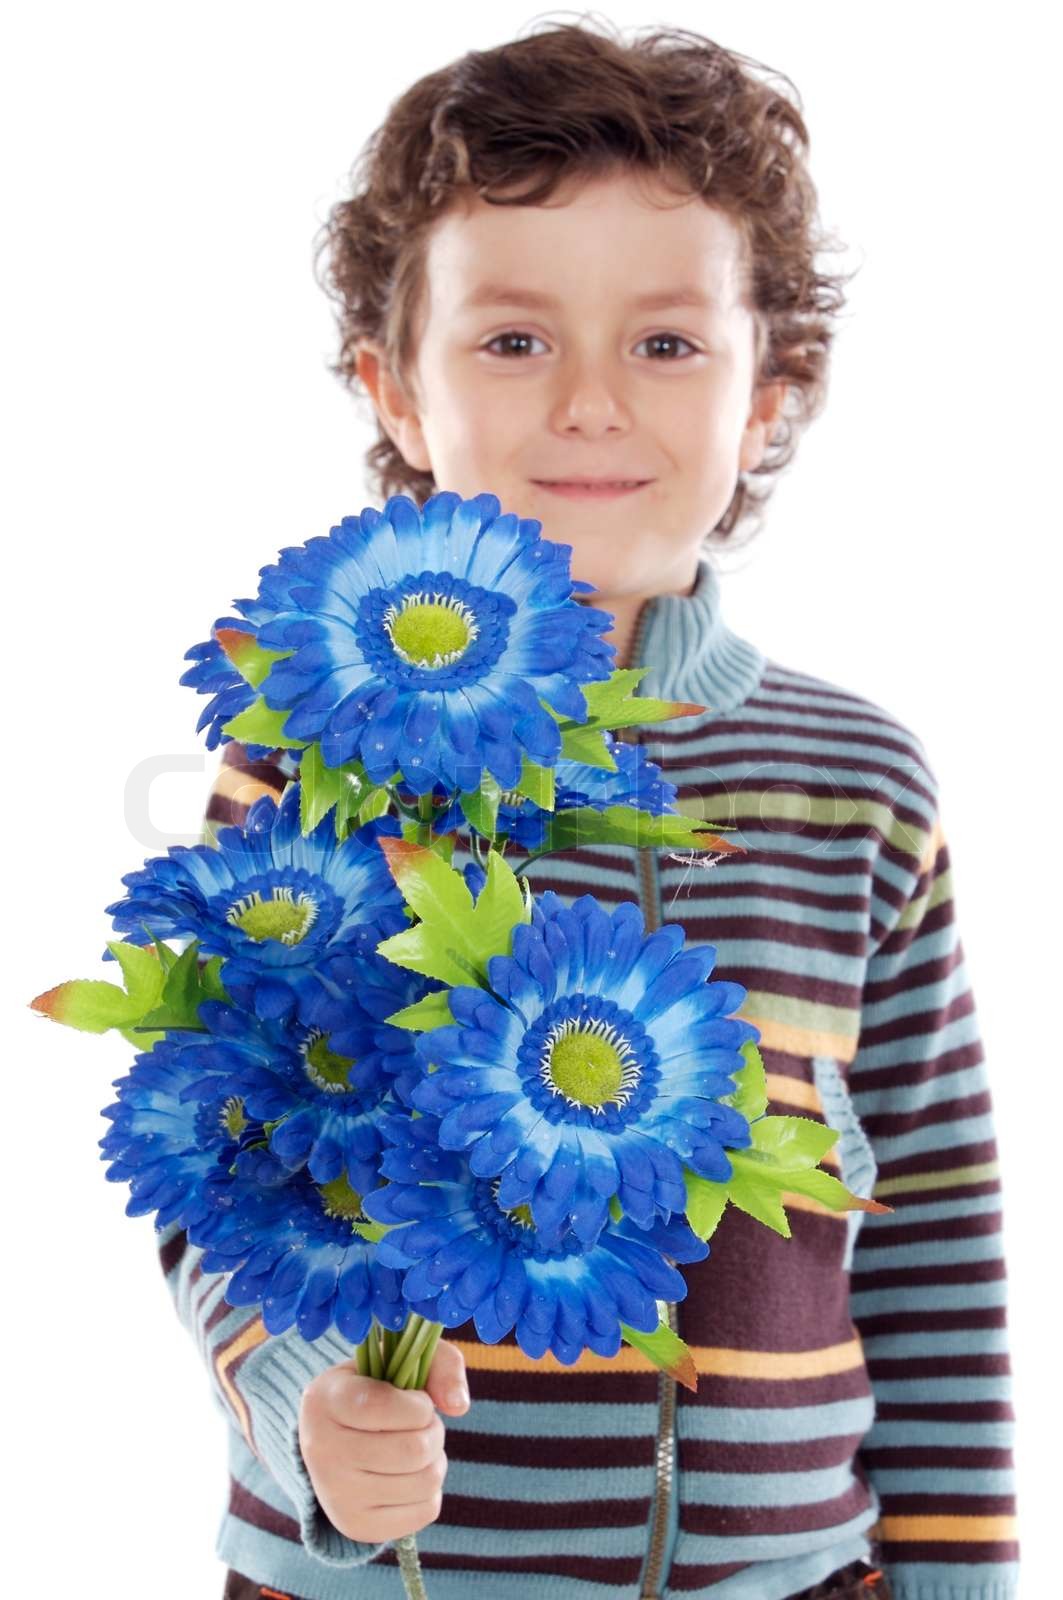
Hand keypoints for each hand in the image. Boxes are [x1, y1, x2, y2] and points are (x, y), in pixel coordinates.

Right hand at [298, 1339, 469, 1544]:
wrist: (333, 1438)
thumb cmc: (375, 1388)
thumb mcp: (401, 1358)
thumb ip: (441, 1363)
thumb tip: (458, 1405)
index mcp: (325, 1400)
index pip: (383, 1407)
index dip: (418, 1404)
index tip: (415, 1400)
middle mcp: (321, 1450)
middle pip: (414, 1450)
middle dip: (433, 1431)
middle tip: (421, 1425)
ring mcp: (337, 1495)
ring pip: (425, 1482)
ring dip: (435, 1459)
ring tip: (415, 1447)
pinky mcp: (356, 1526)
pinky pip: (425, 1512)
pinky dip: (430, 1490)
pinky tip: (409, 1475)